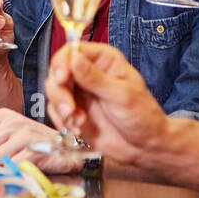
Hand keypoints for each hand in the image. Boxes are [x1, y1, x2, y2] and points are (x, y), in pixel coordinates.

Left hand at [0, 108, 82, 173]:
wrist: (67, 150)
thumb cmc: (34, 145)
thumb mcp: (8, 138)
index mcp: (3, 115)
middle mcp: (13, 122)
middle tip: (1, 164)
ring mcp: (24, 135)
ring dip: (0, 169)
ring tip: (14, 165)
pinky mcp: (33, 152)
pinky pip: (8, 168)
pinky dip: (12, 174)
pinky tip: (22, 169)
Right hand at [44, 41, 168, 165]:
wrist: (145, 146)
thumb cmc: (142, 116)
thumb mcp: (121, 95)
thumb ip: (95, 78)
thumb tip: (74, 58)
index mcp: (103, 60)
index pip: (73, 51)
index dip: (62, 63)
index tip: (62, 79)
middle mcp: (88, 73)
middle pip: (58, 72)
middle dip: (59, 92)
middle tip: (69, 109)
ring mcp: (79, 92)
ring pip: (54, 92)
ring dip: (61, 108)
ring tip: (78, 122)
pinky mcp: (74, 111)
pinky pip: (56, 112)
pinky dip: (63, 121)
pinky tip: (78, 129)